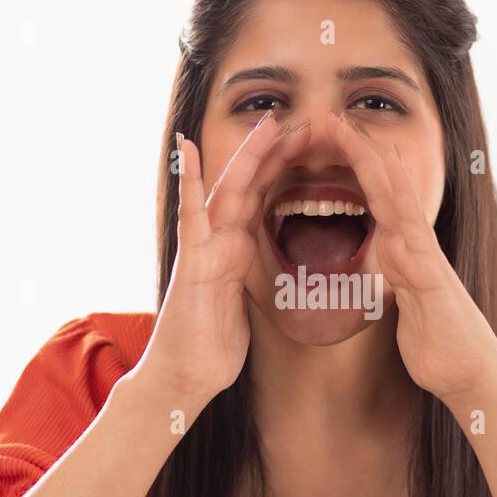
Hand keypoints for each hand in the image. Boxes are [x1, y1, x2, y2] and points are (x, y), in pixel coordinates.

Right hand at [134, 111, 310, 408]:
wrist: (186, 375)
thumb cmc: (212, 346)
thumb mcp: (246, 307)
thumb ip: (253, 281)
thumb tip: (271, 272)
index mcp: (236, 250)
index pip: (264, 199)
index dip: (284, 171)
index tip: (310, 145)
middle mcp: (220, 241)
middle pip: (251, 186)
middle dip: (274, 154)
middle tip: (301, 121)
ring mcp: (204, 247)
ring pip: (228, 191)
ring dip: (247, 157)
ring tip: (266, 124)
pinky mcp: (193, 260)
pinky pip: (192, 216)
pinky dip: (191, 182)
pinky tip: (190, 150)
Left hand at [326, 110, 496, 405]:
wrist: (471, 377)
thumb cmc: (438, 347)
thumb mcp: (406, 310)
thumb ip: (395, 283)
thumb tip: (384, 269)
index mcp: (405, 255)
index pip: (377, 202)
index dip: (353, 171)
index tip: (328, 143)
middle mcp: (417, 248)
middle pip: (385, 188)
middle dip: (359, 151)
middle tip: (331, 116)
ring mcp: (426, 258)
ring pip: (397, 199)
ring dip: (372, 163)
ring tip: (348, 130)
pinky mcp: (430, 278)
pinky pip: (410, 232)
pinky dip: (397, 202)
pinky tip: (382, 179)